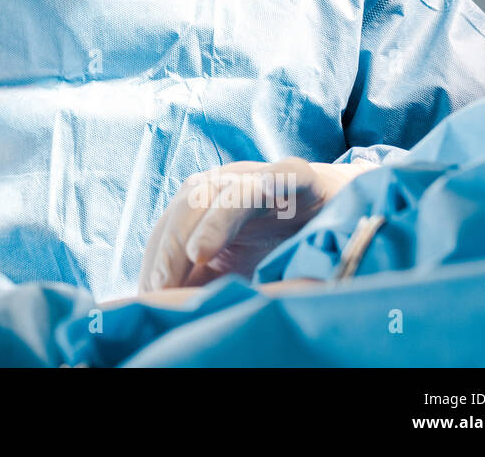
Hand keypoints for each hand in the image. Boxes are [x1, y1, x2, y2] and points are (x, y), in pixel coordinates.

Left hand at [138, 157, 375, 291]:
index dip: (156, 260)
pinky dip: (262, 190)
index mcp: (203, 204)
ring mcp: (259, 177)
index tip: (146, 296)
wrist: (338, 209)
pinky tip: (252, 206)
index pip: (169, 229)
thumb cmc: (279, 242)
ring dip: (206, 225)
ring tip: (196, 255)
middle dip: (169, 249)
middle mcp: (225, 185)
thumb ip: (203, 283)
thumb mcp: (237, 269)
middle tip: (159, 288)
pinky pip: (276, 179)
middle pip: (186, 209)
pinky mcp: (296, 175)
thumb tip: (167, 310)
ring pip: (223, 194)